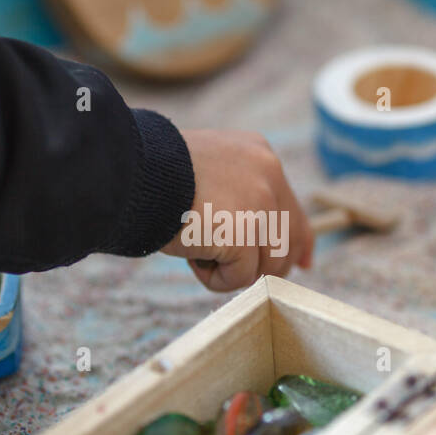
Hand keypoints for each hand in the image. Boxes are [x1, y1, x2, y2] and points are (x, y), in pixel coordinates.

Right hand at [163, 129, 313, 291]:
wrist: (132, 171)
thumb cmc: (157, 176)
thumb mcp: (209, 173)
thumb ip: (238, 196)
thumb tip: (256, 236)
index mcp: (260, 156)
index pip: (294, 208)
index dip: (298, 241)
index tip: (302, 263)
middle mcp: (269, 176)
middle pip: (288, 242)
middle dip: (266, 265)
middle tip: (229, 268)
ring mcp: (260, 205)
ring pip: (266, 264)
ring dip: (231, 268)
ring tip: (197, 248)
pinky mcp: (244, 234)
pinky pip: (240, 278)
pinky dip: (214, 277)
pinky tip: (192, 255)